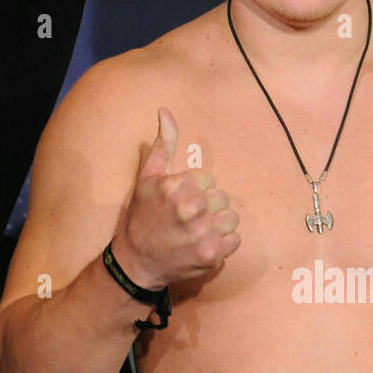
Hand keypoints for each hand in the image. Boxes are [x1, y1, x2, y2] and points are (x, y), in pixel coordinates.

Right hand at [111, 109, 240, 290]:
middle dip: (209, 207)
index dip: (196, 190)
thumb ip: (163, 144)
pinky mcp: (211, 255)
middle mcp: (190, 209)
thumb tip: (165, 110)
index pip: (208, 180)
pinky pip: (236, 240)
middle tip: (189, 219)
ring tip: (198, 231)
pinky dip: (224, 244)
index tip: (180, 202)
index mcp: (176, 186)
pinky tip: (204, 244)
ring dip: (219, 225)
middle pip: (222, 198)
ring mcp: (202, 233)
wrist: (137, 262)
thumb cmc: (142, 217)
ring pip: (231, 218)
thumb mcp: (147, 177)